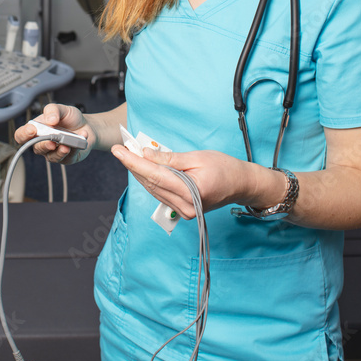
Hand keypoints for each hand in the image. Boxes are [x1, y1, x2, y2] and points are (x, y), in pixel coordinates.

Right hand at [14, 103, 95, 164]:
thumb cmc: (69, 118)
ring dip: (59, 151)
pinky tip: (82, 137)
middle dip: (44, 145)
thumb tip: (50, 120)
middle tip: (52, 141)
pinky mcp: (66, 158)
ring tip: (67, 144)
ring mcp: (54, 152)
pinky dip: (75, 148)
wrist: (87, 125)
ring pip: (51, 157)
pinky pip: (67, 158)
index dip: (23, 134)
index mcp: (37, 130)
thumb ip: (52, 110)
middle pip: (36, 149)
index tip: (32, 130)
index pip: (21, 136)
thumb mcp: (61, 108)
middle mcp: (43, 143)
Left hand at [111, 146, 257, 218]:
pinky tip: (142, 168)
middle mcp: (185, 206)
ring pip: (153, 189)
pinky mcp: (182, 211)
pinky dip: (149, 180)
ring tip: (127, 155)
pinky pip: (160, 193)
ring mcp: (183, 211)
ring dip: (139, 172)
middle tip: (120, 149)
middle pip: (150, 183)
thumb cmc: (224, 167)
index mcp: (190, 191)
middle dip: (132, 165)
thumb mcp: (197, 157)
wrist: (241, 185)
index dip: (133, 163)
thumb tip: (145, 155)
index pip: (154, 176)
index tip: (119, 151)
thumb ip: (169, 159)